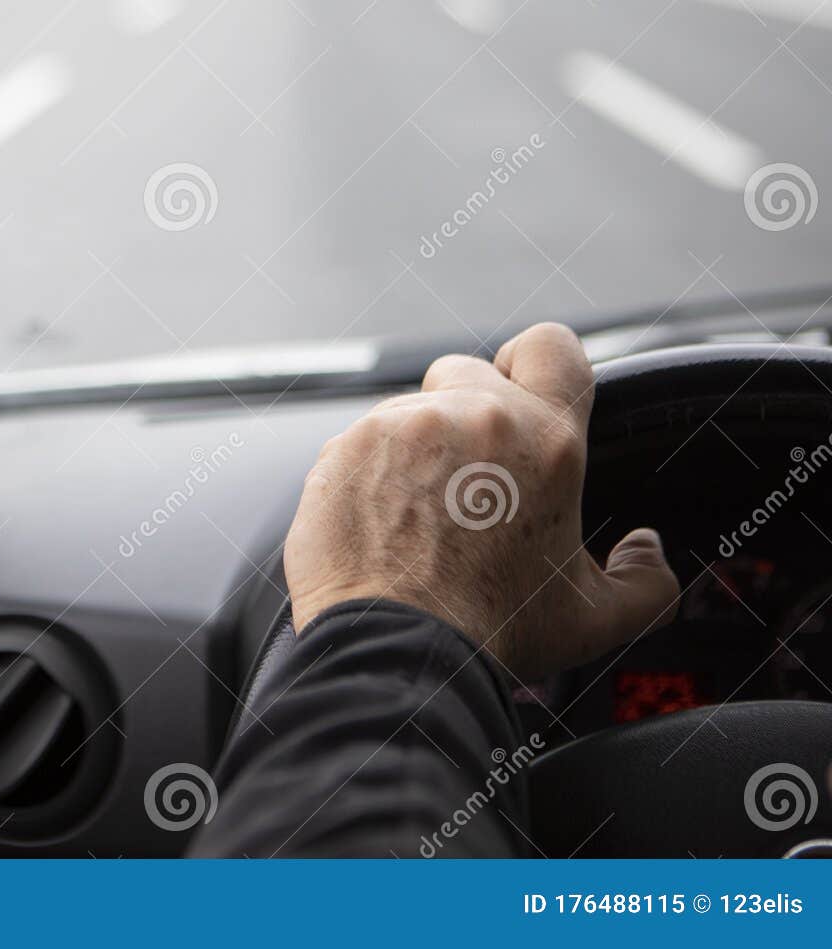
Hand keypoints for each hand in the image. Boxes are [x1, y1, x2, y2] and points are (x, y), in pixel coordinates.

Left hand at [284, 322, 678, 680]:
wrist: (397, 646)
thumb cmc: (493, 631)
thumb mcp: (598, 618)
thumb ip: (646, 580)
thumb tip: (647, 550)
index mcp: (546, 440)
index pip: (554, 345)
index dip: (540, 364)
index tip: (527, 395)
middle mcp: (473, 417)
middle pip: (470, 372)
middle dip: (471, 412)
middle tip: (472, 478)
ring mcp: (401, 426)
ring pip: (412, 410)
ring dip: (419, 446)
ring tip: (422, 515)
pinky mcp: (345, 447)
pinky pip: (362, 442)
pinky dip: (370, 471)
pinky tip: (382, 524)